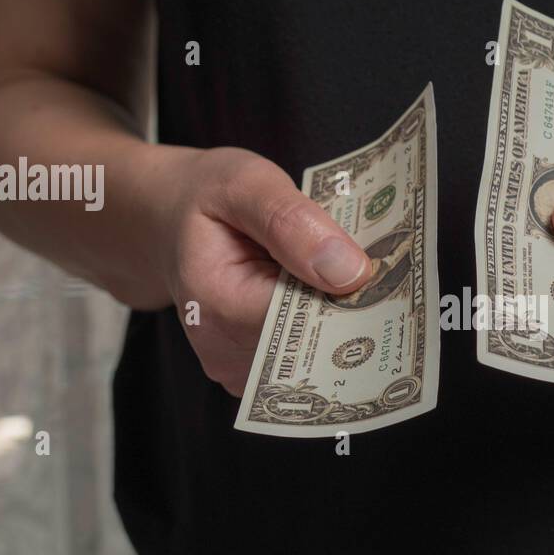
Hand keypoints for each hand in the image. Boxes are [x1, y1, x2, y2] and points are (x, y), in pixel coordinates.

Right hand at [154, 147, 370, 394]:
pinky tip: (335, 295)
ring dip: (343, 320)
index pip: (309, 320)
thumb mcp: (243, 183)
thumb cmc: (203, 197)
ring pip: (316, 358)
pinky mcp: (253, 371)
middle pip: (317, 347)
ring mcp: (238, 368)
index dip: (353, 298)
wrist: (164, 221)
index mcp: (220, 304)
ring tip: (357, 278)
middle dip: (355, 311)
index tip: (390, 273)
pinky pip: (304, 358)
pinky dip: (325, 326)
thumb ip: (292, 221)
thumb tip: (350, 271)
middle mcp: (226, 351)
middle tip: (387, 273)